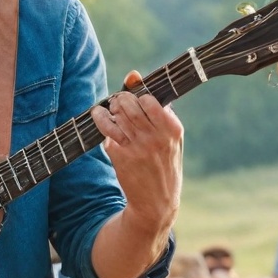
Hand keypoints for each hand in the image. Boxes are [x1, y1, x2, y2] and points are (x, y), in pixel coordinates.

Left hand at [91, 81, 182, 234]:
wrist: (157, 202)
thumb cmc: (165, 164)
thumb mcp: (170, 138)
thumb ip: (156, 106)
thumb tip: (133, 75)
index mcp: (172, 129)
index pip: (149, 99)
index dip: (138, 96)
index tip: (136, 99)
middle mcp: (155, 137)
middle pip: (129, 104)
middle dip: (120, 100)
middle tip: (119, 103)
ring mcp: (137, 148)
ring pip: (115, 116)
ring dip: (108, 111)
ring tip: (107, 112)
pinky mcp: (121, 157)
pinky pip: (107, 133)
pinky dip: (104, 127)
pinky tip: (107, 128)